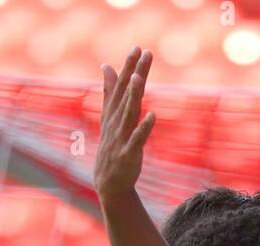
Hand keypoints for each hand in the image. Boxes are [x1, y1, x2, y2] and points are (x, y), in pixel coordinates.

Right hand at [94, 47, 155, 200]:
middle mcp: (115, 121)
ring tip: (140, 77)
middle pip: (125, 94)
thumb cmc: (112, 147)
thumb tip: (106, 66)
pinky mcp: (129, 154)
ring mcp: (121, 137)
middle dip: (133, 72)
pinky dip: (144, 128)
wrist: (108, 183)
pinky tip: (153, 115)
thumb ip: (110, 92)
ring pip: (128, 113)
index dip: (128, 66)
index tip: (137, 47)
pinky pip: (137, 139)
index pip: (121, 85)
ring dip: (134, 95)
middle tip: (143, 52)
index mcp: (113, 113)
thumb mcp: (110, 118)